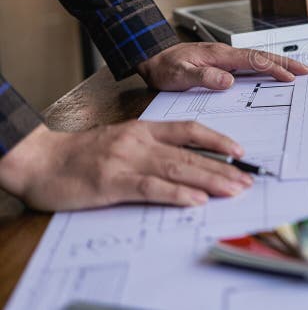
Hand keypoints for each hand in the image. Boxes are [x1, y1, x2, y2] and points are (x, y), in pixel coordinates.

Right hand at [0, 121, 255, 210]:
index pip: (190, 130)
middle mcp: (140, 141)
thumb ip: (152, 147)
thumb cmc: (81, 154)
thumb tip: (187, 163)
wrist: (39, 160)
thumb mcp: (122, 141)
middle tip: (248, 179)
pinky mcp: (112, 182)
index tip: (240, 151)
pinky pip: (151, 188)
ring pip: (178, 169)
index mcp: (143, 129)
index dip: (218, 139)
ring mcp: (127, 161)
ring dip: (210, 180)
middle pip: (191, 154)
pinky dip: (177, 194)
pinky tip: (196, 200)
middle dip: (223, 167)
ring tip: (234, 189)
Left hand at [136, 43, 307, 90]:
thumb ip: (203, 77)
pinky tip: (273, 71)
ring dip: (280, 63)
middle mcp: (226, 53)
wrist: (151, 57)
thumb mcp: (179, 75)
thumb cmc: (164, 66)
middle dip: (286, 62)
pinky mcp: (223, 62)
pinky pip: (251, 63)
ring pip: (259, 58)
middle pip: (263, 56)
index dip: (273, 68)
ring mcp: (226, 57)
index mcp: (219, 54)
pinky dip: (267, 66)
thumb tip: (228, 80)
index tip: (289, 76)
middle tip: (306, 70)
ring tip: (298, 69)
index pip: (253, 60)